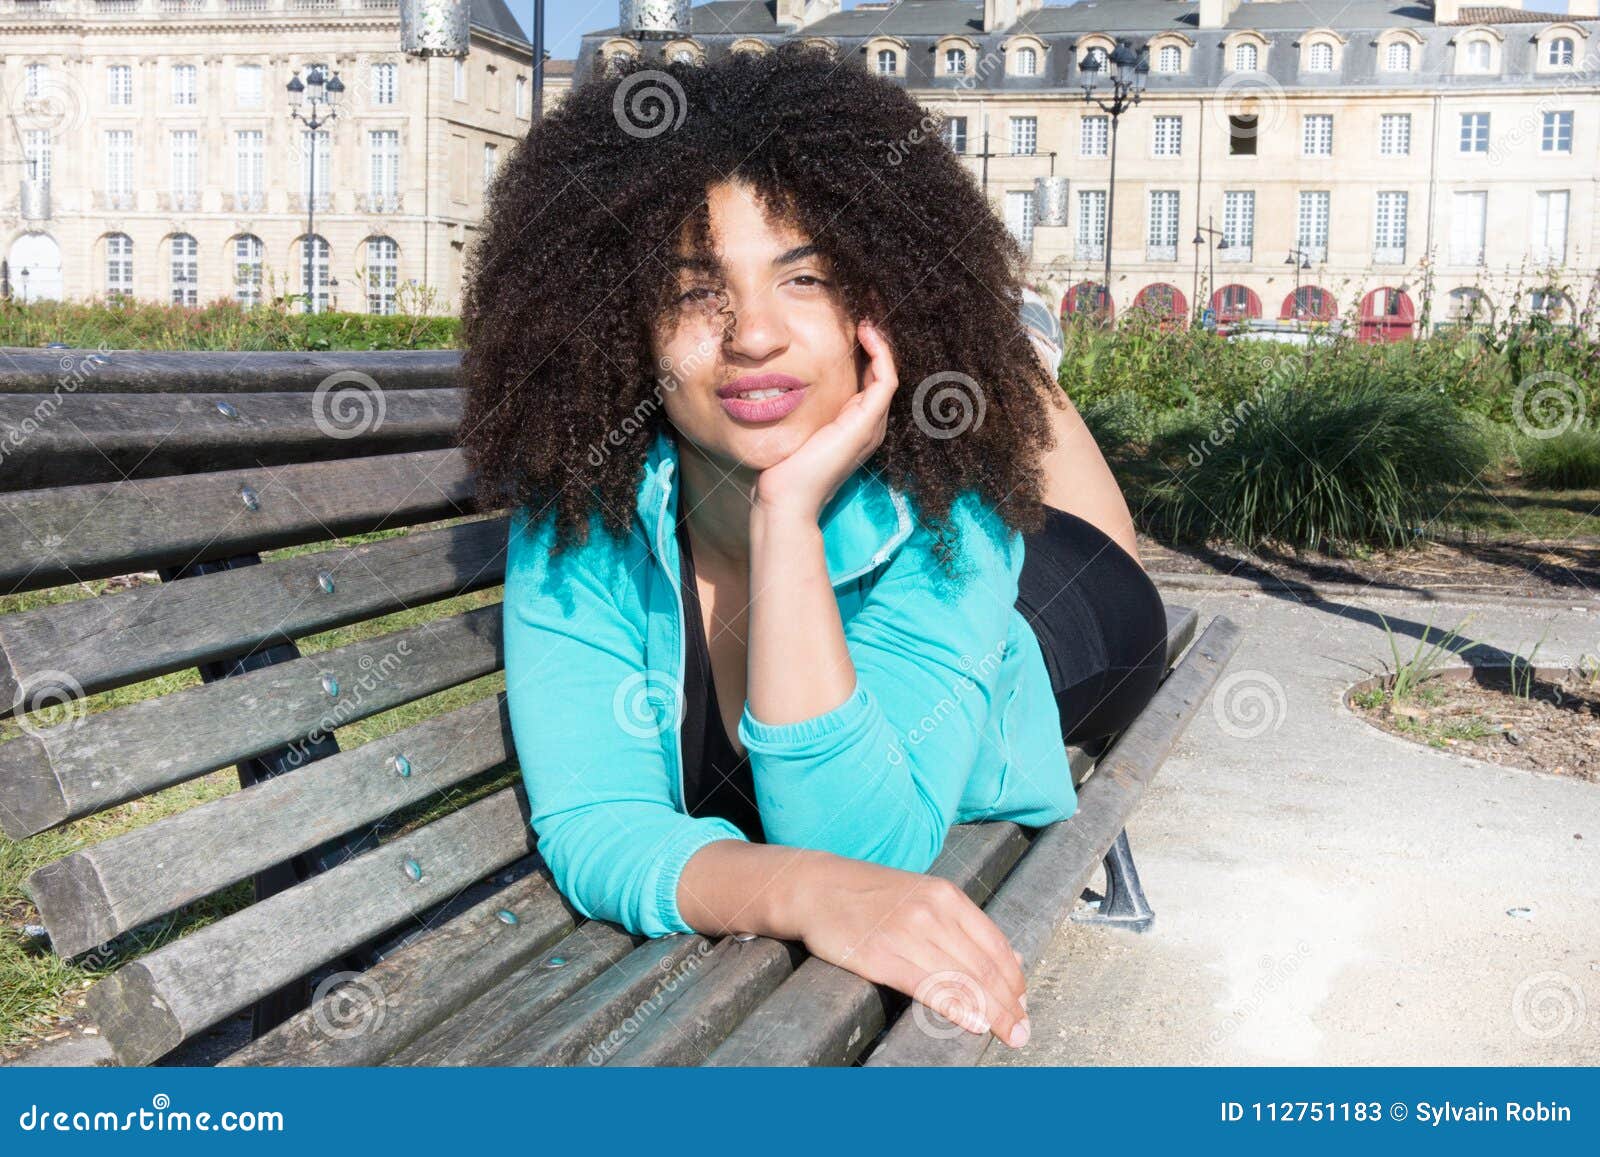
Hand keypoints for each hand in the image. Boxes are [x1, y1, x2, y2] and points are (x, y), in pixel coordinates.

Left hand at [752, 318, 899, 518]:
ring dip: (881, 343)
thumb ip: (802, 405)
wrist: (788, 495)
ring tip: (868, 318)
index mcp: (854, 425)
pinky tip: (866, 334)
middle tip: (866, 311)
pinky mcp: (868, 423)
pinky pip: (886, 380)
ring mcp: (872, 425)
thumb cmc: (785, 466)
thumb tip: (784, 378)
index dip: (865, 352)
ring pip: (888, 373)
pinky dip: (880, 354)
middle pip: (882, 374)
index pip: (868, 380)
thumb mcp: (796, 426)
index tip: (852, 325)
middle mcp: (869, 424)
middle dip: (877, 342)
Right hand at [792, 852, 1030, 1048]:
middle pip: (983, 967)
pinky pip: (929, 986)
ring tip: (1007, 1034)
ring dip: (992, 1013)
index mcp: (946, 896)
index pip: (995, 945)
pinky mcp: (881, 955)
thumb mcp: (924, 895)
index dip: (1014, 981)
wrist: (816, 887)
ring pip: (962, 979)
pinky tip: (974, 1022)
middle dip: (1009, 1004)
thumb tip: (1010, 959)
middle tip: (1022, 1031)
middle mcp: (932, 912)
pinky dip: (957, 1007)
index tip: (1022, 1006)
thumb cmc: (870, 895)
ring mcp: (906, 933)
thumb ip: (963, 925)